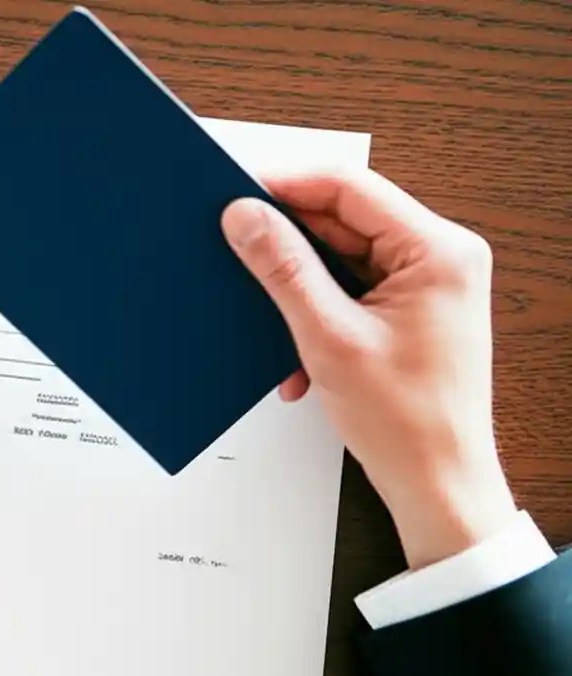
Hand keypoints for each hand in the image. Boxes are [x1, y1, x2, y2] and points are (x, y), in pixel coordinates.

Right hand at [221, 170, 514, 569]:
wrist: (438, 485)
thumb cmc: (407, 423)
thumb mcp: (328, 337)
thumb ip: (283, 269)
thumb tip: (245, 217)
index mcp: (437, 250)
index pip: (350, 189)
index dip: (288, 187)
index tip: (238, 195)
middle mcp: (440, 258)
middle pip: (345, 221)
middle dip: (289, 243)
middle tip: (237, 249)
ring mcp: (427, 286)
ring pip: (342, 258)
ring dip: (299, 288)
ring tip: (270, 317)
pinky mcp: (411, 312)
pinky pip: (350, 291)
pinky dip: (316, 314)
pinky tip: (296, 354)